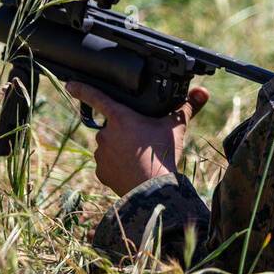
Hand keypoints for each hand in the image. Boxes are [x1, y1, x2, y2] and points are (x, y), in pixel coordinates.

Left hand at [65, 82, 209, 196]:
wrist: (153, 188)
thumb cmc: (163, 153)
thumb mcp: (176, 127)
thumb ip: (187, 107)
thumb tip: (203, 92)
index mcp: (121, 117)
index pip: (96, 98)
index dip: (82, 89)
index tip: (70, 84)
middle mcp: (106, 133)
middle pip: (111, 127)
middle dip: (124, 132)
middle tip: (142, 141)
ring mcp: (101, 154)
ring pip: (109, 146)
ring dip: (120, 149)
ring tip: (140, 157)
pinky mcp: (101, 171)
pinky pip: (108, 165)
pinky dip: (117, 166)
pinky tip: (132, 170)